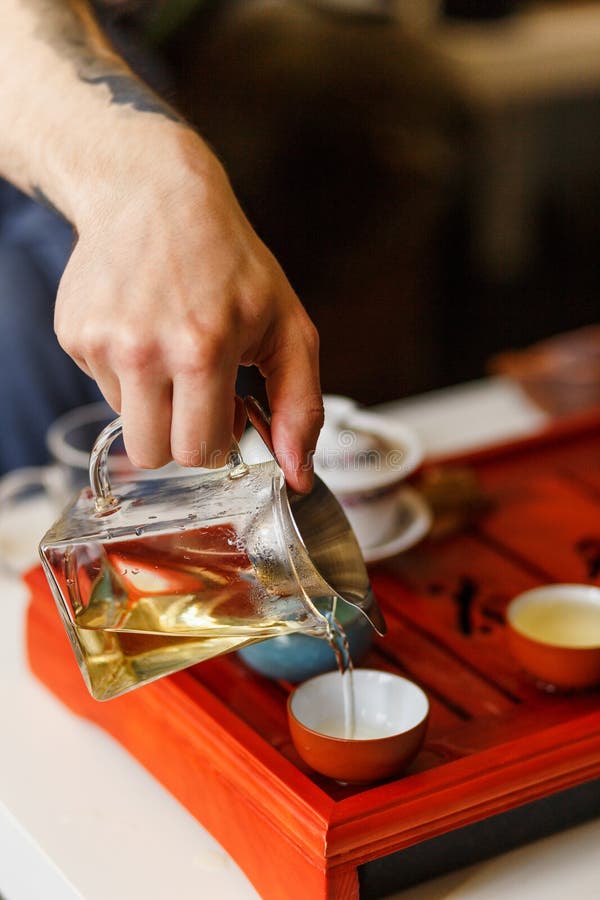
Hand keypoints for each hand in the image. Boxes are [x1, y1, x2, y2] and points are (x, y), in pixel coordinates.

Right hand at [55, 129, 322, 492]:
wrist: (154, 193)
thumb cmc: (230, 260)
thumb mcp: (288, 325)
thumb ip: (300, 405)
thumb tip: (298, 475)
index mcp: (201, 351)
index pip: (200, 452)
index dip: (219, 439)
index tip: (227, 408)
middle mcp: (142, 350)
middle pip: (155, 455)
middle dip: (182, 434)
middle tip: (198, 390)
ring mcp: (100, 342)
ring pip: (127, 423)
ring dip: (154, 401)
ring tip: (170, 348)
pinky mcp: (73, 333)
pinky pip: (103, 387)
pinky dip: (126, 371)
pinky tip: (142, 328)